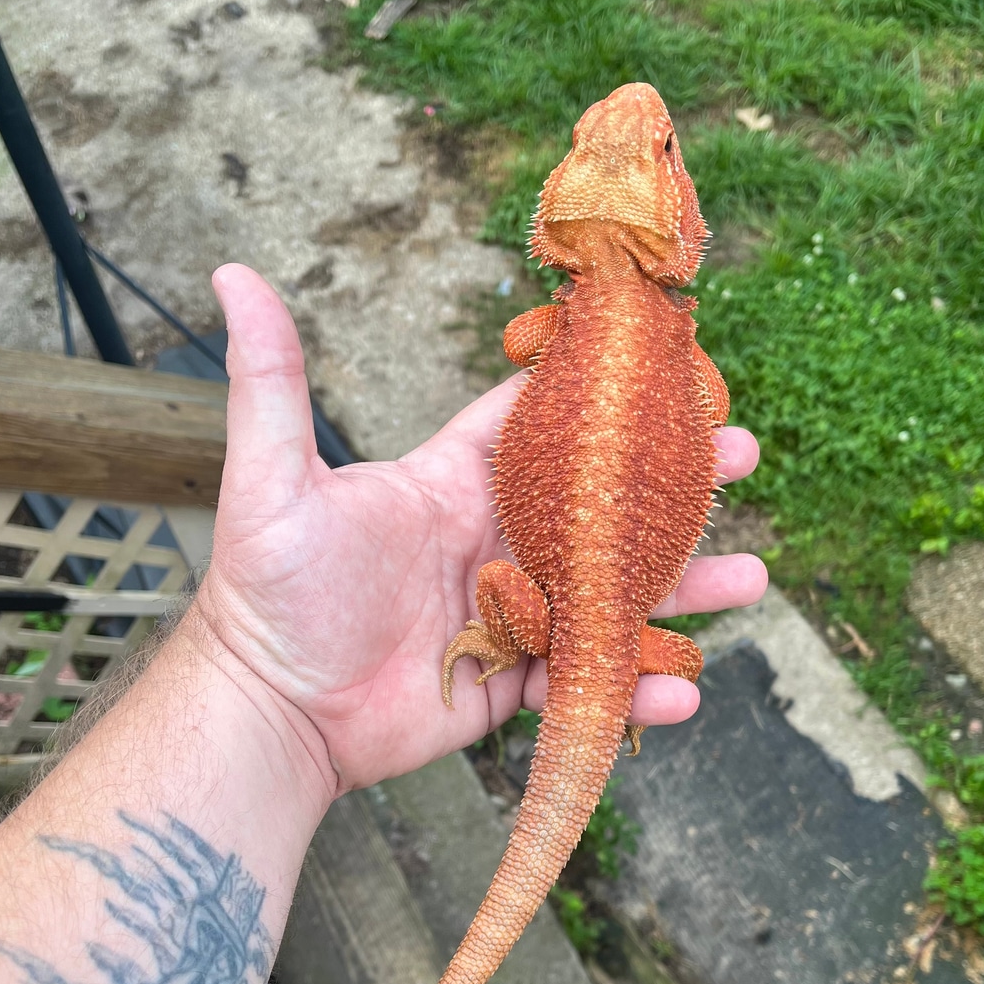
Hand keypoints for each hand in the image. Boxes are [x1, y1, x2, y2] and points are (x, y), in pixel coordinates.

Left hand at [194, 265, 766, 791]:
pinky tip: (685, 688)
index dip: (601, 399)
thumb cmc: (269, 592)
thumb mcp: (271, 481)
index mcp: (453, 483)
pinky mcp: (510, 684)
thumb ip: (272, 385)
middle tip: (743, 459)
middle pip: (601, 507)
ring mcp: (509, 615)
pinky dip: (635, 687)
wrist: (272, 709)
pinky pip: (585, 680)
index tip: (668, 372)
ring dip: (681, 587)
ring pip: (610, 594)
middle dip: (673, 486)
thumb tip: (233, 275)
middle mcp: (492, 542)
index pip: (538, 425)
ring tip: (751, 576)